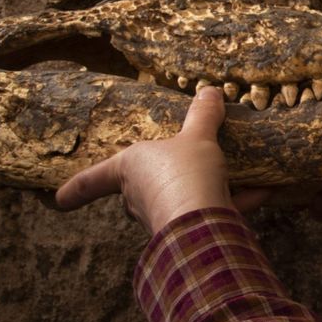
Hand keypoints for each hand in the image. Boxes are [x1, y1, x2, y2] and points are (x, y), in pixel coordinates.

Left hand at [53, 87, 269, 233]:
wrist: (202, 221)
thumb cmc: (184, 173)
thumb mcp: (197, 136)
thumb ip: (203, 115)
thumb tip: (209, 91)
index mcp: (128, 169)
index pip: (91, 179)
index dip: (74, 190)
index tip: (56, 200)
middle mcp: (139, 196)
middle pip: (141, 188)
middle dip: (156, 181)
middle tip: (178, 165)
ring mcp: (163, 216)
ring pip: (179, 199)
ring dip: (200, 189)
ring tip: (230, 174)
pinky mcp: (193, 229)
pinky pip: (213, 210)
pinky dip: (236, 201)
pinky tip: (265, 190)